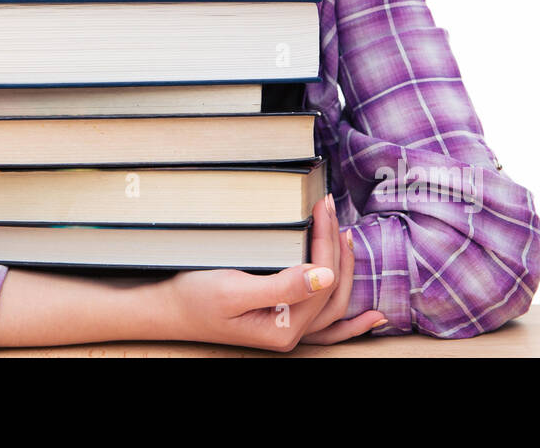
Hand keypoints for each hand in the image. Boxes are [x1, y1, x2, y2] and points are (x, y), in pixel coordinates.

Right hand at [158, 192, 386, 351]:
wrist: (166, 309)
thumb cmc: (193, 297)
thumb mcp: (233, 289)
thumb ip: (283, 286)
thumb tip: (326, 276)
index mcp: (284, 327)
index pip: (321, 278)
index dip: (325, 240)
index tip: (321, 206)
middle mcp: (292, 333)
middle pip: (332, 289)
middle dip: (336, 246)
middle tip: (329, 208)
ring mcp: (289, 329)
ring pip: (333, 303)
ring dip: (345, 269)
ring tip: (346, 236)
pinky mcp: (281, 321)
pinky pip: (325, 326)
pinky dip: (351, 324)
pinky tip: (372, 318)